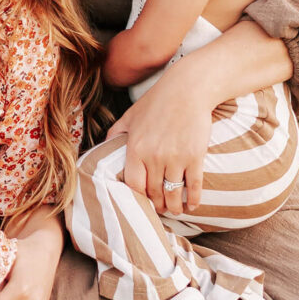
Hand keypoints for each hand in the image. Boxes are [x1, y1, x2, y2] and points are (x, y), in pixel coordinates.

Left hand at [111, 78, 211, 215]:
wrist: (188, 89)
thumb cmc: (158, 101)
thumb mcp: (130, 115)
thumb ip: (115, 133)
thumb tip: (103, 147)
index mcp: (136, 148)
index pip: (133, 184)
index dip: (137, 197)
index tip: (142, 201)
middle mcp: (154, 156)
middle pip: (153, 192)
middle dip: (157, 205)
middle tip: (159, 209)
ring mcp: (176, 158)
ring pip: (173, 194)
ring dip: (174, 207)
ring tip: (175, 210)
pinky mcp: (195, 157)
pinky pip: (194, 186)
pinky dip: (193, 200)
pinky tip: (192, 205)